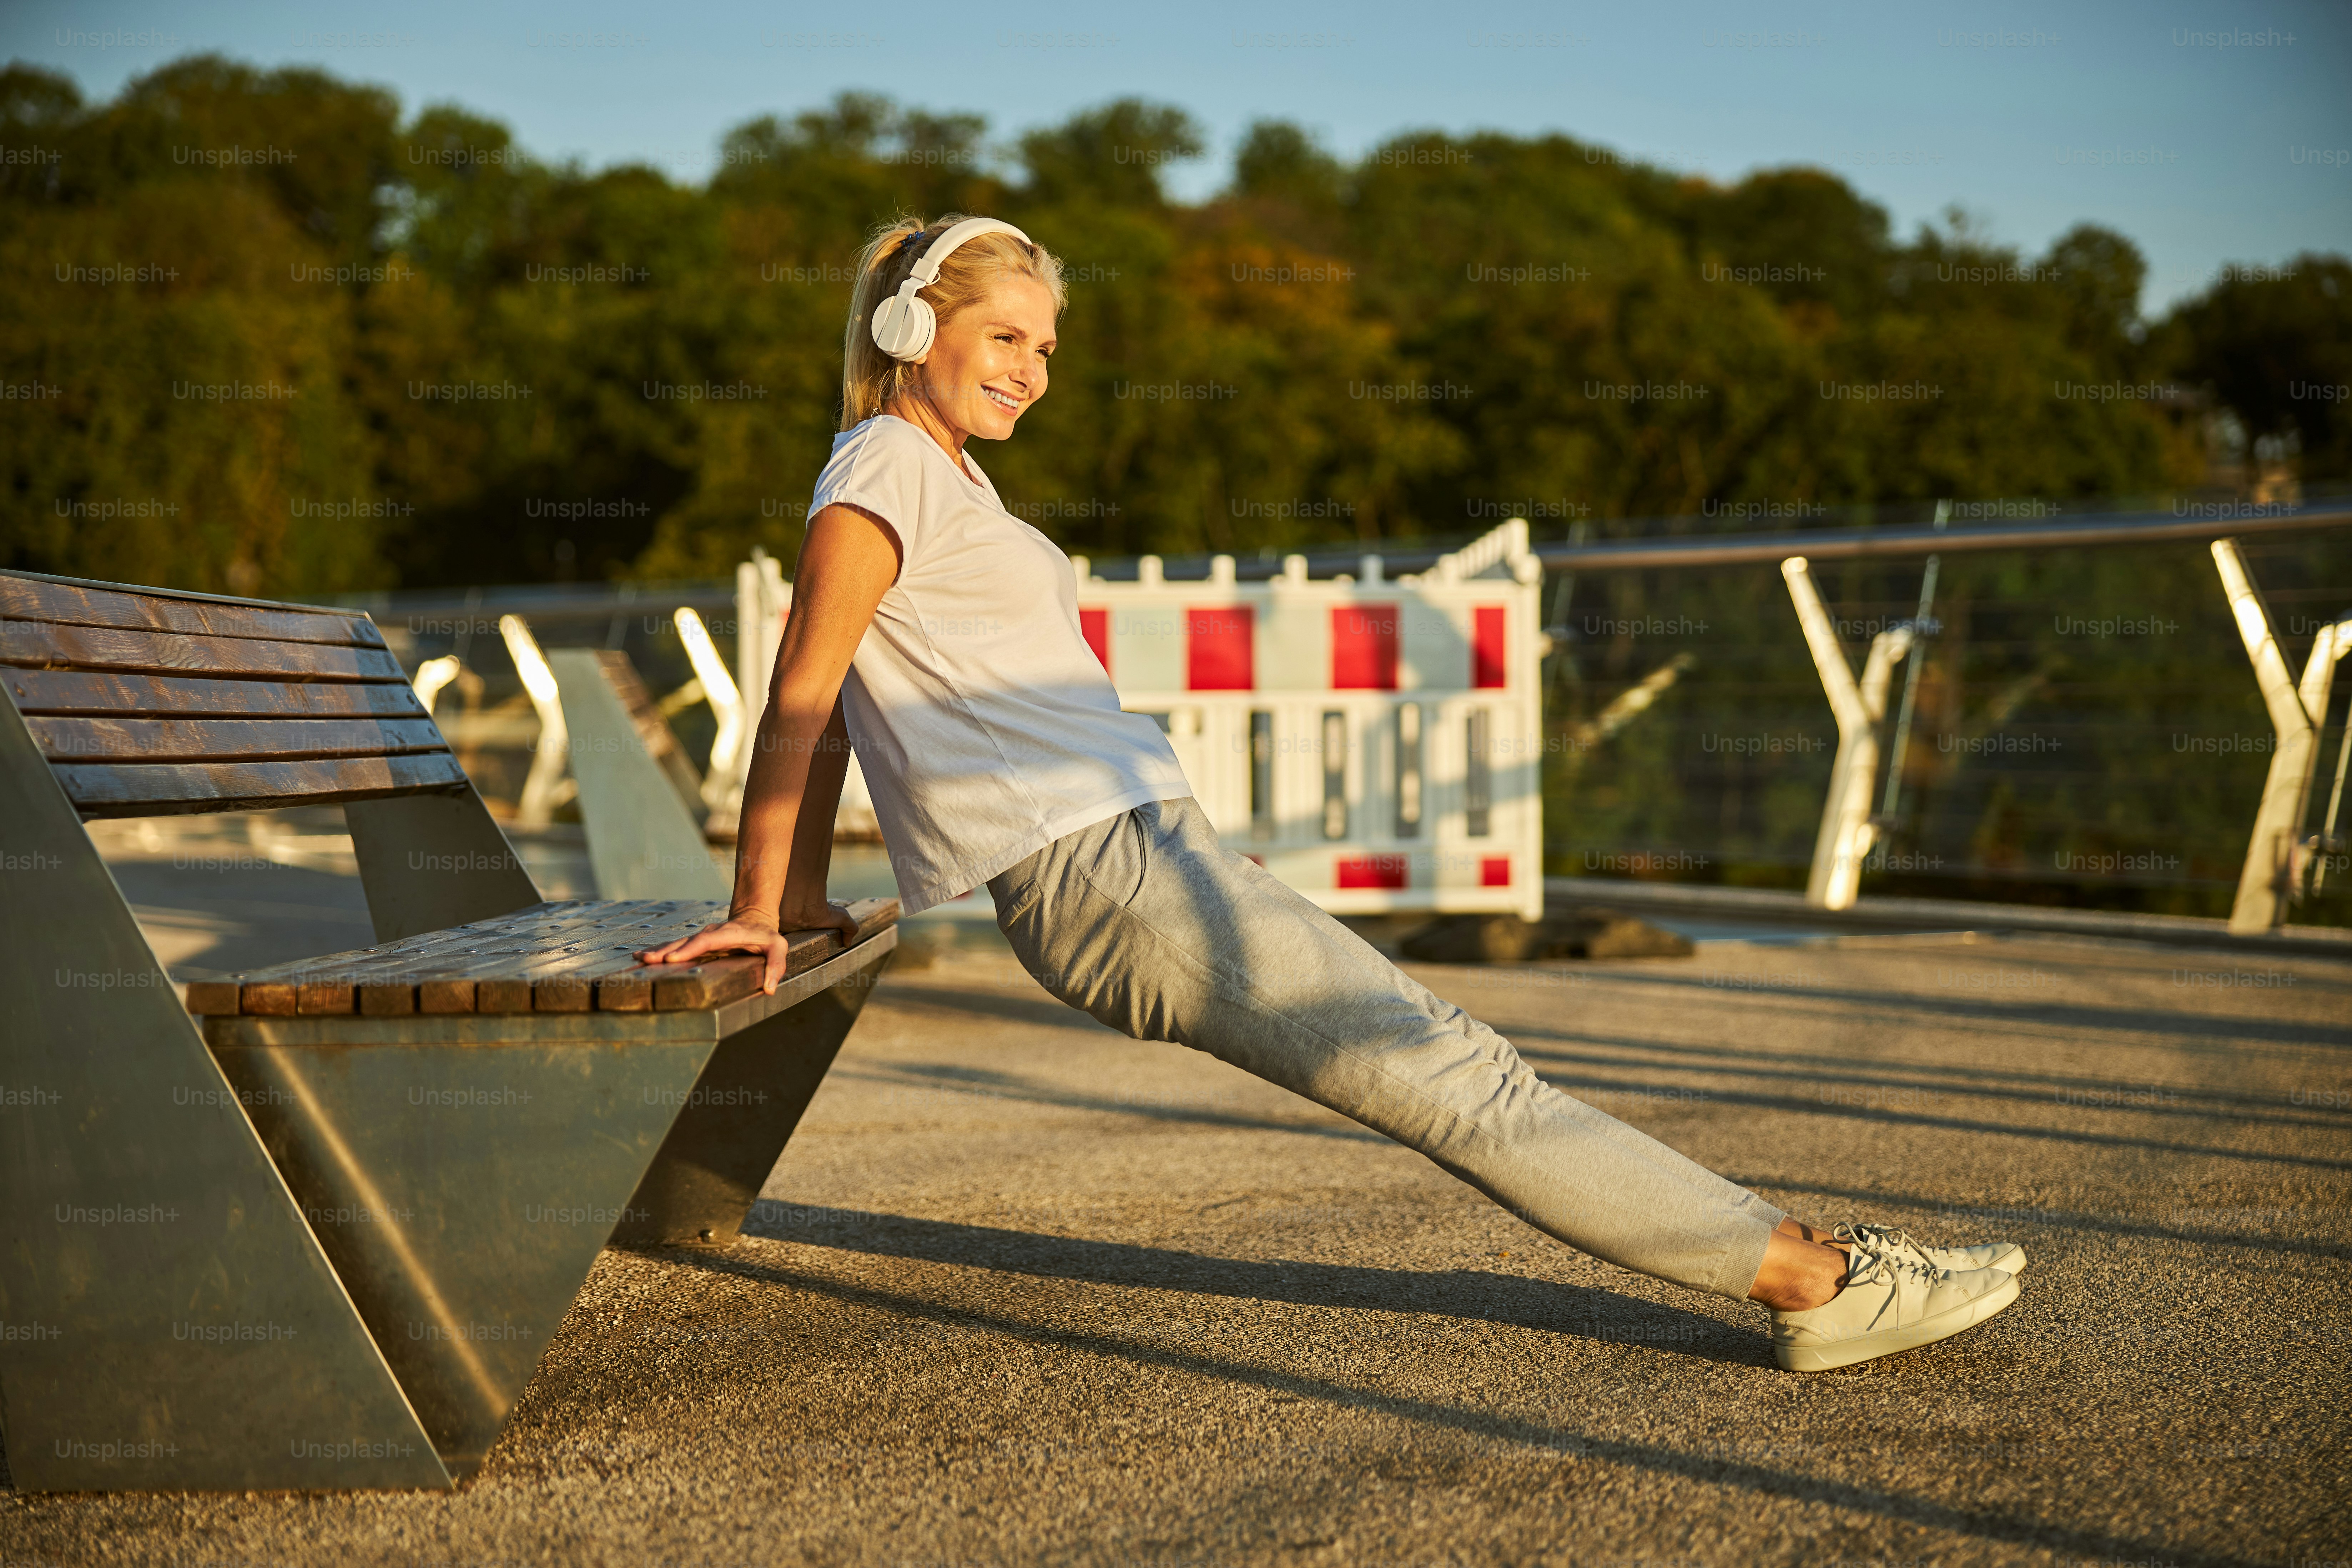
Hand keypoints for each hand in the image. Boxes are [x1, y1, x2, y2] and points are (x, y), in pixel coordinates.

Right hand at [637, 901, 859, 993]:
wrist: (756, 919)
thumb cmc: (767, 937)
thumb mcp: (779, 948)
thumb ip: (776, 966)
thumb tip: (769, 989)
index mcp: (727, 934)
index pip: (706, 942)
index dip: (689, 950)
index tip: (672, 959)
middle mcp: (710, 934)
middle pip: (686, 942)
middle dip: (666, 951)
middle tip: (647, 960)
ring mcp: (700, 937)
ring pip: (677, 943)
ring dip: (658, 951)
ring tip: (638, 958)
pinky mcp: (695, 943)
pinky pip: (675, 946)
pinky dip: (659, 951)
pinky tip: (641, 956)